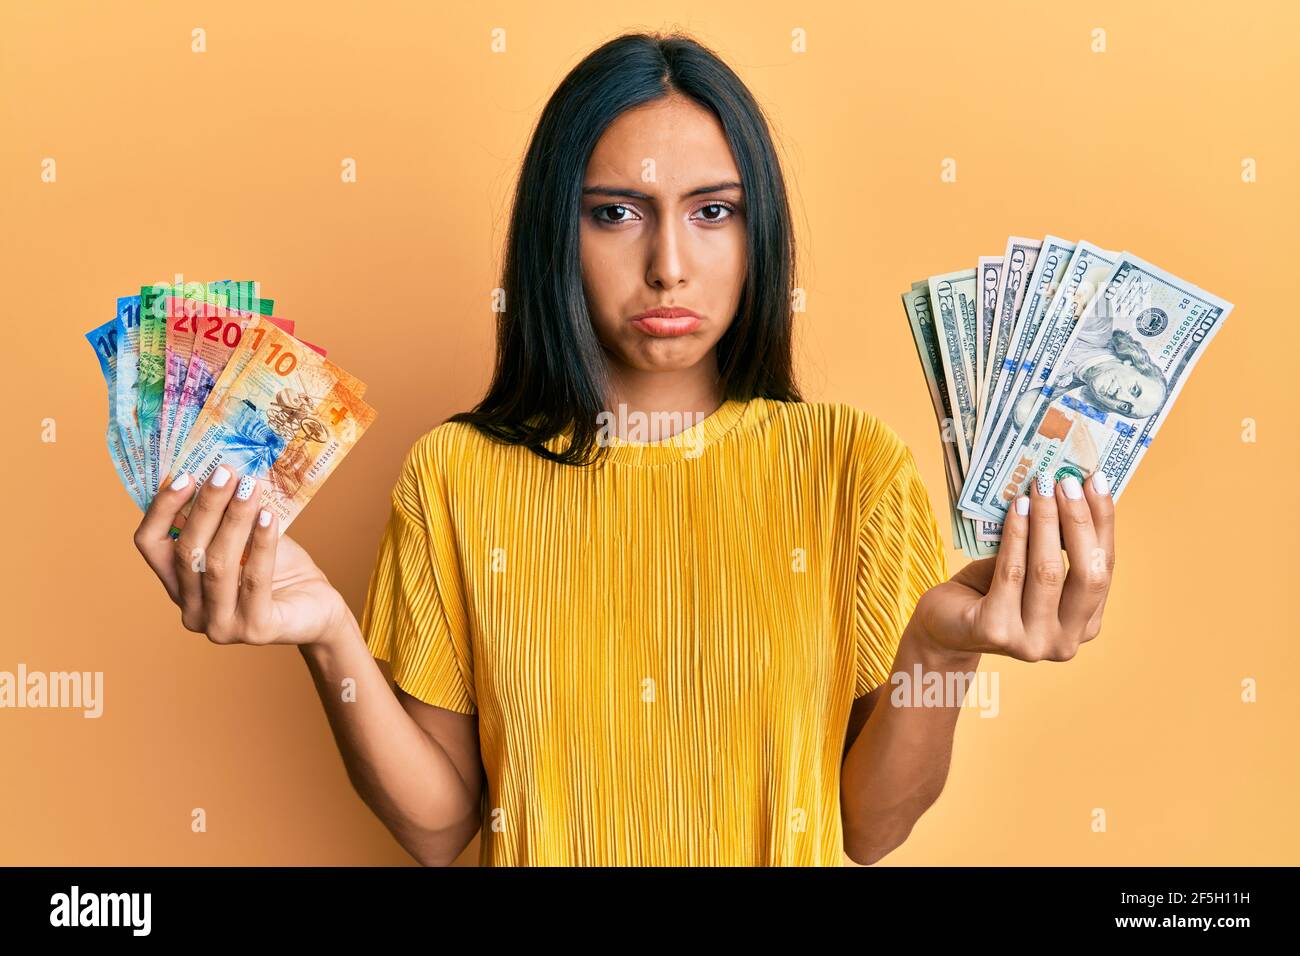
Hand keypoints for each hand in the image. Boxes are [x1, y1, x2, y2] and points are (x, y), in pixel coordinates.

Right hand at [134, 465, 347, 647]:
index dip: (162, 509)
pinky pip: (255, 580)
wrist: (318, 608)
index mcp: (179, 586)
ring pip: (217, 565)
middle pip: (186, 552)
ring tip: (251, 487)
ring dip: (234, 520)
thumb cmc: (279, 570)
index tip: (186, 475)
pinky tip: (269, 516)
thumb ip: (225, 516)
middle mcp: (192, 611)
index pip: (150, 545)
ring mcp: (220, 626)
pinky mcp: (256, 630)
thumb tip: (219, 469)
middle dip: (206, 507)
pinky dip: (262, 544)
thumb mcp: (246, 538)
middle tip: (227, 472)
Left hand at [915, 469, 1115, 662]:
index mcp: (1084, 626)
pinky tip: (1016, 507)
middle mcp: (1064, 642)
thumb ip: (1053, 545)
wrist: (944, 624)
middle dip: (1078, 521)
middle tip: (1066, 481)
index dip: (1102, 523)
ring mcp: (1032, 643)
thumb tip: (1066, 489)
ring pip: (1048, 572)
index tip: (1096, 480)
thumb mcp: (1029, 567)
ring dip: (1045, 522)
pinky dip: (1016, 535)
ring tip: (1038, 487)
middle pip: (1087, 574)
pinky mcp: (996, 632)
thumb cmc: (991, 590)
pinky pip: (1012, 573)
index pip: (1104, 569)